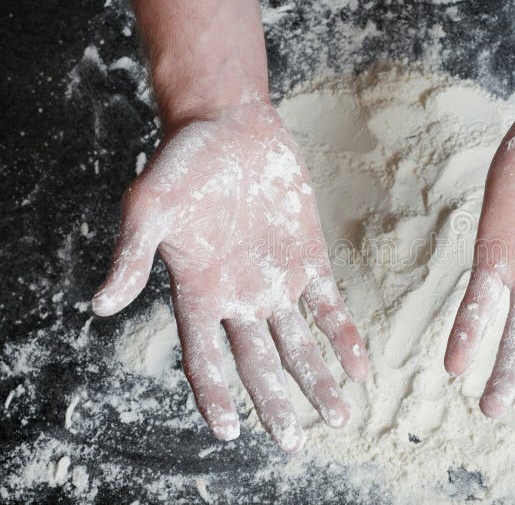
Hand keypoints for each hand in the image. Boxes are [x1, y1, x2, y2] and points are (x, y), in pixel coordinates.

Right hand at [92, 98, 368, 450]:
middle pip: (259, 364)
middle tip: (296, 443)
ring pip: (299, 344)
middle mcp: (239, 297)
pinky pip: (328, 307)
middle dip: (277, 402)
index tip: (230, 430)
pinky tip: (360, 365)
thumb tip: (98, 305)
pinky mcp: (309, 259)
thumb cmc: (182, 163)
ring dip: (318, 379)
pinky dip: (343, 336)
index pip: (204, 358)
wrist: (230, 127)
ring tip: (340, 414)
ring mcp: (276, 281)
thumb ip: (131, 255)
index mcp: (199, 292)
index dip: (215, 394)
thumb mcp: (149, 206)